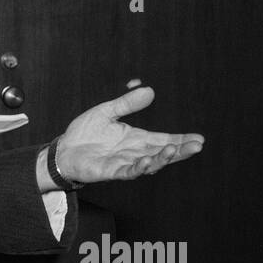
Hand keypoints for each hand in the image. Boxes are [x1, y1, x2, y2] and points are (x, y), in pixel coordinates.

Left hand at [55, 87, 203, 183]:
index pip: (163, 139)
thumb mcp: (107, 111)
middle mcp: (134, 152)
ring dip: (162, 158)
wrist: (63, 149)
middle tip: (197, 146)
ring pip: (149, 164)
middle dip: (180, 151)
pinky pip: (128, 171)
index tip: (199, 139)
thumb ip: (127, 103)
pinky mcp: (110, 171)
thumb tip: (149, 90)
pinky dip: (139, 167)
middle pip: (162, 153)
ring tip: (175, 150)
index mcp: (136, 139)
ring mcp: (123, 163)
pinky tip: (148, 161)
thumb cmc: (85, 133)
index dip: (181, 140)